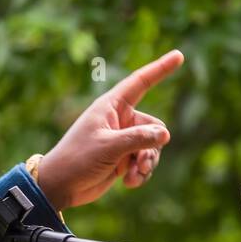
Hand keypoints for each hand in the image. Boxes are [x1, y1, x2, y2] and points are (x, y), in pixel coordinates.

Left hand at [36, 50, 183, 210]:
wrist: (61, 186)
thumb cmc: (78, 159)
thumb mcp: (108, 146)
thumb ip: (138, 138)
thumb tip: (165, 134)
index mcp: (111, 106)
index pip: (140, 82)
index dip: (160, 69)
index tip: (179, 55)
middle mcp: (119, 119)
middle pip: (154, 126)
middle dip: (153, 146)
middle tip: (142, 162)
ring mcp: (122, 139)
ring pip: (153, 146)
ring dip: (148, 162)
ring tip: (134, 175)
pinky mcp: (123, 157)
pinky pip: (145, 161)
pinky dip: (141, 173)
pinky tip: (130, 183)